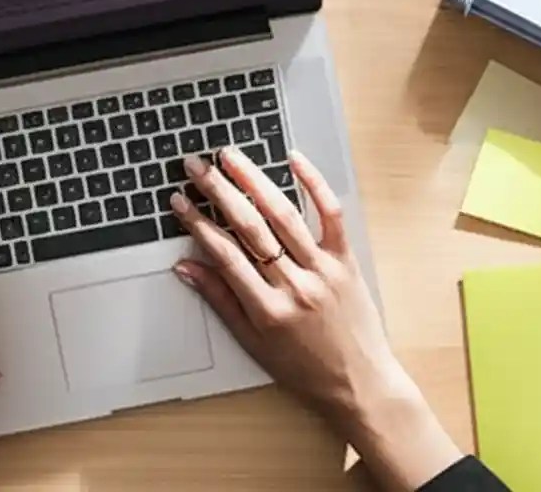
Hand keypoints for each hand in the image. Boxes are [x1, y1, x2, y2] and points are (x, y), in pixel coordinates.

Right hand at [171, 149, 460, 491]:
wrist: (361, 385)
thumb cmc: (306, 370)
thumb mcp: (253, 343)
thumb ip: (220, 300)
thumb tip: (187, 267)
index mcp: (268, 309)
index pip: (224, 254)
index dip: (197, 223)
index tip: (179, 200)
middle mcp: (295, 284)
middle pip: (249, 227)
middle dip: (218, 191)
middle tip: (195, 165)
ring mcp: (323, 269)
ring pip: (284, 214)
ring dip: (254, 180)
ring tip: (231, 156)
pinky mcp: (347, 260)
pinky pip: (331, 215)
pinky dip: (314, 184)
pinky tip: (294, 160)